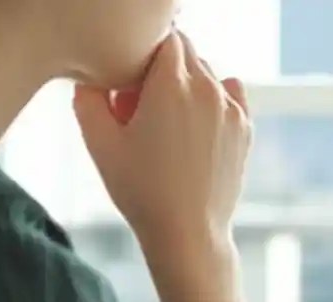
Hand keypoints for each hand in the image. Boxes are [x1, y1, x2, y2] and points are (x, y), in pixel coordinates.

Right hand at [74, 32, 251, 278]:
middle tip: (142, 108)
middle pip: (186, 53)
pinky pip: (231, 94)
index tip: (130, 84)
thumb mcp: (99, 142)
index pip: (162, 38)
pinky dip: (214, 99)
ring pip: (208, 73)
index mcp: (171, 83)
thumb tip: (91, 79)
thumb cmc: (141, 190)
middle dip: (162, 69)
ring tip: (166, 124)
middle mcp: (208, 88)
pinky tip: (196, 125)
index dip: (142, 55)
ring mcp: (232, 108)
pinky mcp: (246, 128)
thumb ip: (87, 97)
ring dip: (188, 85)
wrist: (188, 232)